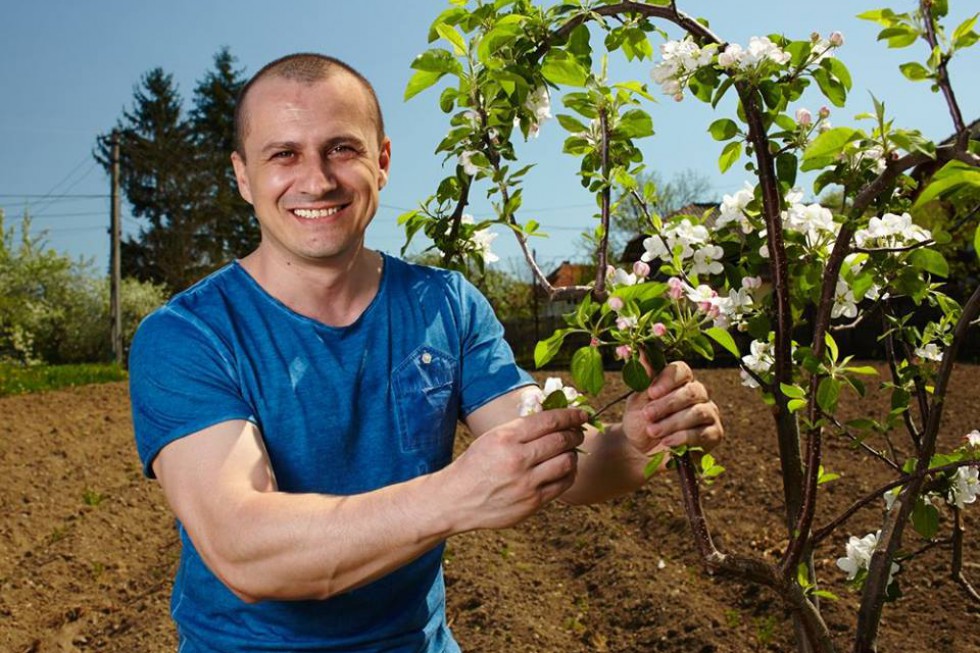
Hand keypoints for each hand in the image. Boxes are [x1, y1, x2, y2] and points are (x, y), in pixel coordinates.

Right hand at [442, 408, 587, 531]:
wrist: (457, 499)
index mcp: (507, 437)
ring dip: (573, 454)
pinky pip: (563, 484)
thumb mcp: (492, 437)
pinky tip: (564, 470)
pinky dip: (568, 473)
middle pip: (562, 440)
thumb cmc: (476, 465)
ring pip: (567, 462)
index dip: (571, 415)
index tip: (582, 413)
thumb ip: (522, 430)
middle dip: (575, 434)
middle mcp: (518, 459)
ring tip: (569, 452)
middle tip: (577, 433)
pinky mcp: (532, 502)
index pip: (550, 421)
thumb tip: (555, 420)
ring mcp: (527, 483)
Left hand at [621, 361, 723, 455]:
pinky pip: (703, 433)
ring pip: (697, 412)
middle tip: (647, 415)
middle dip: (667, 404)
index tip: (652, 393)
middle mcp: (698, 394)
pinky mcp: (713, 434)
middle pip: (691, 391)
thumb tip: (641, 348)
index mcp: (680, 381)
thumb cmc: (640, 421)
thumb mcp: (637, 400)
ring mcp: (708, 413)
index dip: (668, 380)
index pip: (682, 370)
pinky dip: (683, 438)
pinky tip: (667, 442)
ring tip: (653, 431)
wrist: (639, 450)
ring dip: (672, 422)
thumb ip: (643, 376)